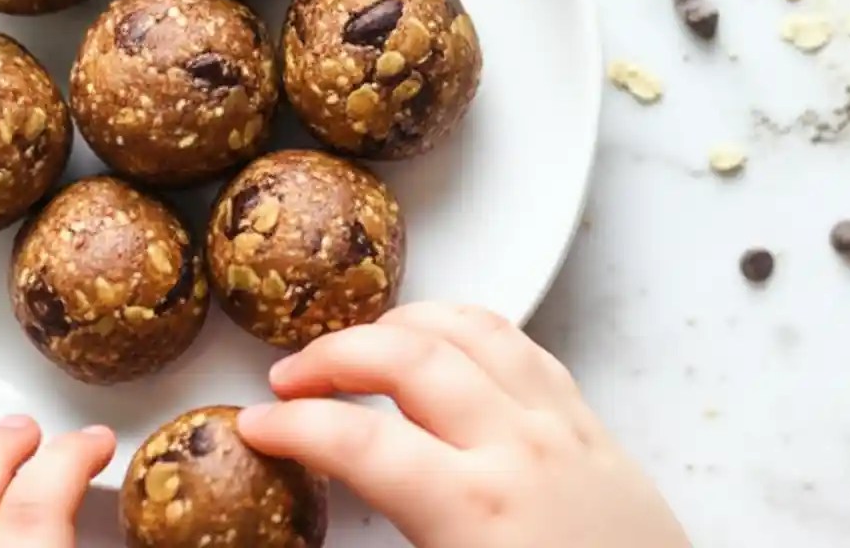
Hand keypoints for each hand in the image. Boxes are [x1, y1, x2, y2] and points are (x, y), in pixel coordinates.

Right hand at [237, 303, 689, 547]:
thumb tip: (328, 527)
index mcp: (475, 510)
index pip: (360, 441)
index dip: (295, 427)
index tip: (256, 426)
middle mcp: (518, 448)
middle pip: (409, 357)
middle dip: (335, 354)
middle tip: (291, 377)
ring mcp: (562, 426)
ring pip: (471, 328)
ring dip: (402, 323)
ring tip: (359, 343)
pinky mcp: (593, 425)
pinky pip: (525, 347)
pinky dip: (470, 327)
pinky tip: (445, 342)